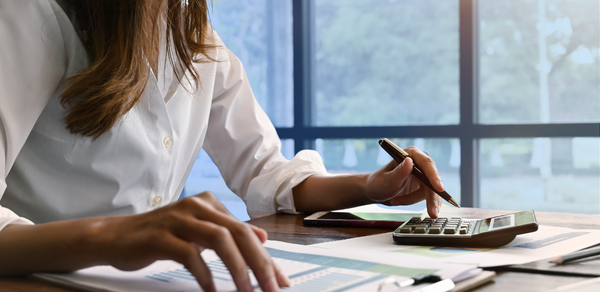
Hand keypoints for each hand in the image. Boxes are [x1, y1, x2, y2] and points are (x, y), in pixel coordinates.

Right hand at [86, 192, 289, 291]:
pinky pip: (189, 254)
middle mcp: (196, 206)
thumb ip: (228, 232)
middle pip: (238, 233)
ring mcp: (177, 218)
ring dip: (236, 269)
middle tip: (270, 289)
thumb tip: (261, 237)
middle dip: (259, 263)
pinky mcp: (159, 235)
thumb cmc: (160, 236)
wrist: (114, 236)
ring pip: (219, 240)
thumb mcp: (198, 231)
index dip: (266, 258)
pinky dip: (204, 274)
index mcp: (208, 204)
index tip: (280, 281)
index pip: (245, 231)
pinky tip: (210, 290)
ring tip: (245, 291)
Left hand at [364, 146, 443, 217]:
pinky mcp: (424, 185)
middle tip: (432, 213)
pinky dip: (416, 202)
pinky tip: (402, 202)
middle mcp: (419, 162)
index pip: (427, 164)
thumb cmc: (378, 183)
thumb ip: (399, 172)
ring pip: (431, 191)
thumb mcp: (387, 180)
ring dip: (414, 200)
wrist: (375, 192)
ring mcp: (423, 174)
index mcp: (411, 154)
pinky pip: (428, 197)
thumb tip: (409, 161)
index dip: (434, 176)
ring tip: (396, 201)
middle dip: (431, 197)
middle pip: (432, 180)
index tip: (439, 188)